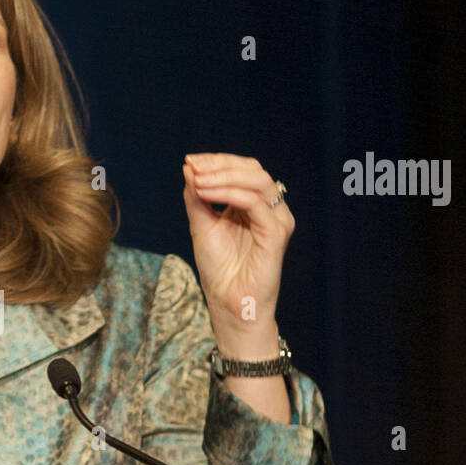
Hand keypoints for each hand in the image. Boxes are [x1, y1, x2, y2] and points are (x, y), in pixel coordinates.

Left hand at [182, 153, 293, 344]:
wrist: (228, 303)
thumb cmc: (219, 269)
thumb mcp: (201, 225)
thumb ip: (197, 197)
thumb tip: (189, 167)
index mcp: (253, 205)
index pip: (243, 169)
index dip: (217, 161)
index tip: (190, 161)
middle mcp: (269, 209)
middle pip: (253, 170)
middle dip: (220, 165)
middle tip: (193, 167)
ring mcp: (276, 220)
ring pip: (257, 182)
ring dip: (223, 177)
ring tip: (197, 181)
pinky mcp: (276, 233)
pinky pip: (256, 204)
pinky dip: (230, 194)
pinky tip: (207, 194)